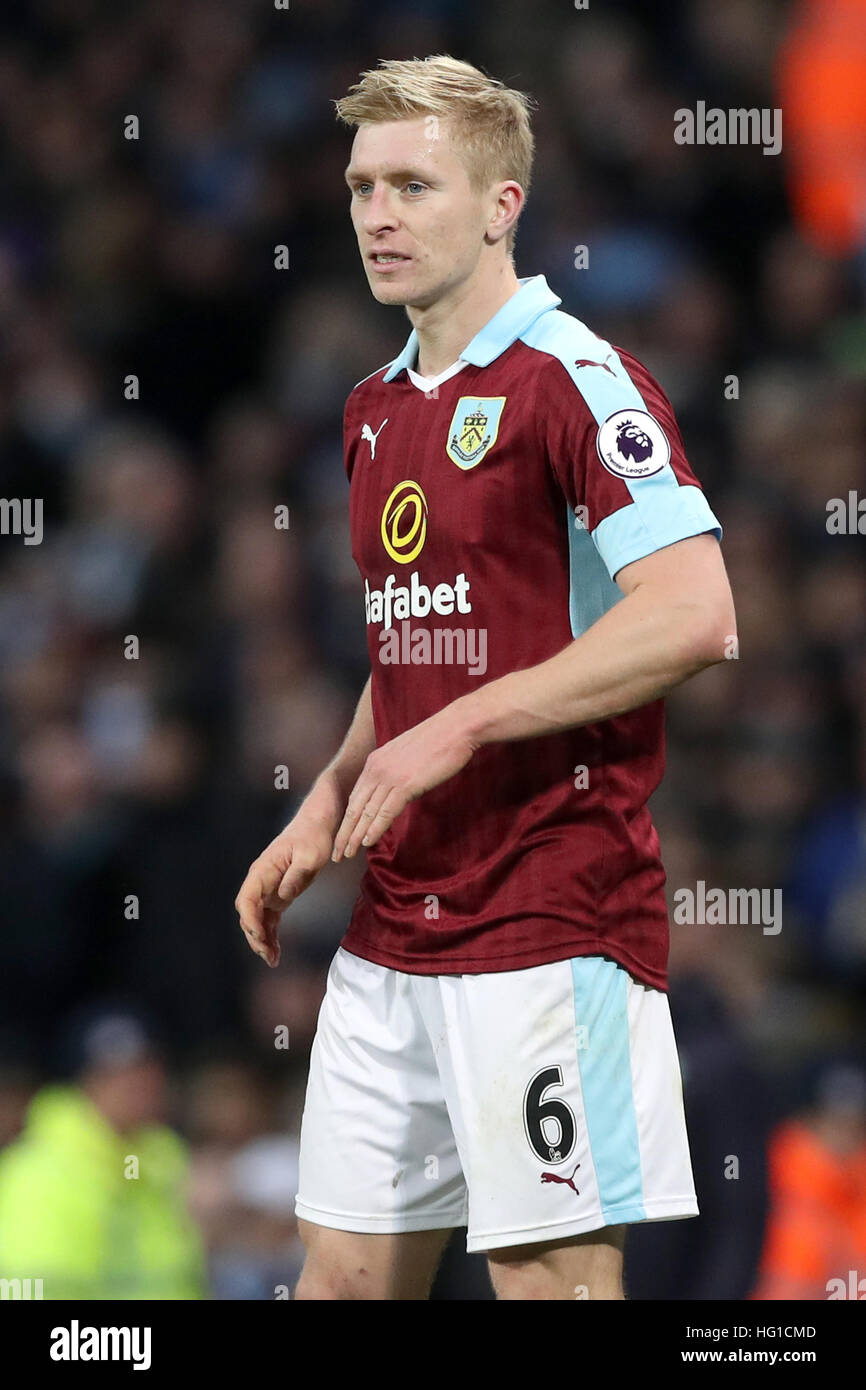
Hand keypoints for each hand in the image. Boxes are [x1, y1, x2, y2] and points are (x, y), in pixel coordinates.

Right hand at [234, 814, 334, 966]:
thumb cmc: (314, 837)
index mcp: (263, 870)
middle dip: (255, 936)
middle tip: (268, 956)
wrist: (318, 825)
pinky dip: (271, 937)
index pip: (247, 899)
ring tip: (273, 961)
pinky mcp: (278, 896)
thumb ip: (296, 875)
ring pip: (257, 921)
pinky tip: (277, 953)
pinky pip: (269, 920)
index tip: (260, 936)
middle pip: (248, 914)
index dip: (250, 920)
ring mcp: (268, 890)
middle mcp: (261, 881)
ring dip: (262, 941)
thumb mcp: (310, 855)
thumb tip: (283, 895)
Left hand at [332, 705, 476, 861]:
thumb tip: (395, 788)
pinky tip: (367, 842)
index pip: (355, 796)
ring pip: (366, 813)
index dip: (347, 818)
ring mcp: (389, 777)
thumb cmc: (439, 739)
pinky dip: (374, 829)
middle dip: (344, 833)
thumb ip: (395, 771)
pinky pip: (384, 812)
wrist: (456, 727)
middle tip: (337, 853)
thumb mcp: (407, 754)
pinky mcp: (405, 785)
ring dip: (355, 837)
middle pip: (355, 807)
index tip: (342, 835)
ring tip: (347, 854)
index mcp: (375, 761)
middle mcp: (376, 769)